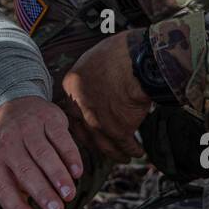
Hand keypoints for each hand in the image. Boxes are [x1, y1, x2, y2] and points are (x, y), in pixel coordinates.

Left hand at [0, 97, 83, 208]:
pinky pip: (60, 138)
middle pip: (25, 171)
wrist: (11, 107)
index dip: (17, 208)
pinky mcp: (47, 118)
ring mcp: (27, 129)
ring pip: (43, 154)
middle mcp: (8, 145)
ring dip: (58, 175)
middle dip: (42, 192)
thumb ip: (16, 207)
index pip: (3, 189)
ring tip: (69, 195)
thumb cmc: (10, 153)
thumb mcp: (6, 176)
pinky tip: (77, 172)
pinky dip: (69, 156)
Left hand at [62, 31, 152, 160]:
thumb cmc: (121, 51)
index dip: (80, 121)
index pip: (69, 110)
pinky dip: (133, 150)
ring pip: (104, 145)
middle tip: (103, 148)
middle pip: (83, 132)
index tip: (88, 127)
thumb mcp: (94, 57)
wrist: (138, 61)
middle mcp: (80, 106)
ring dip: (116, 153)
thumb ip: (90, 74)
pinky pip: (125, 145)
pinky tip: (138, 152)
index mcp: (71, 85)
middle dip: (94, 142)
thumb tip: (96, 80)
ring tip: (124, 156)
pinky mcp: (118, 130)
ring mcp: (97, 121)